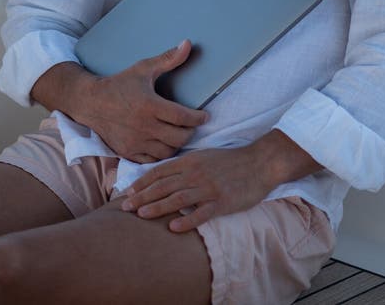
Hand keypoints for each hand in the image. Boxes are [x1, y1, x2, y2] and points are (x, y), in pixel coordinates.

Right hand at [33, 40, 207, 163]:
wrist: (91, 102)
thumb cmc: (119, 84)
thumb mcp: (144, 68)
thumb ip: (168, 59)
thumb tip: (188, 44)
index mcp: (150, 106)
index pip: (183, 117)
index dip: (198, 118)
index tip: (204, 116)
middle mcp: (144, 127)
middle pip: (179, 137)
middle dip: (191, 132)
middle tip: (193, 125)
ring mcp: (136, 142)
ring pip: (167, 152)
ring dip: (177, 144)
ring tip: (180, 134)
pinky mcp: (128, 152)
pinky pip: (152, 160)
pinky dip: (161, 154)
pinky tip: (164, 143)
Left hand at [119, 130, 322, 231]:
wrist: (259, 163)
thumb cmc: (230, 161)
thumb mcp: (204, 156)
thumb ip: (185, 165)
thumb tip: (163, 175)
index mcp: (191, 161)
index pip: (161, 172)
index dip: (142, 182)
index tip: (128, 192)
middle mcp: (196, 173)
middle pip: (164, 186)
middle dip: (143, 196)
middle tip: (126, 207)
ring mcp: (209, 188)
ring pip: (178, 198)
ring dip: (158, 207)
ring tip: (141, 215)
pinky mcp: (222, 201)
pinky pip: (201, 213)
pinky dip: (186, 220)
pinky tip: (173, 227)